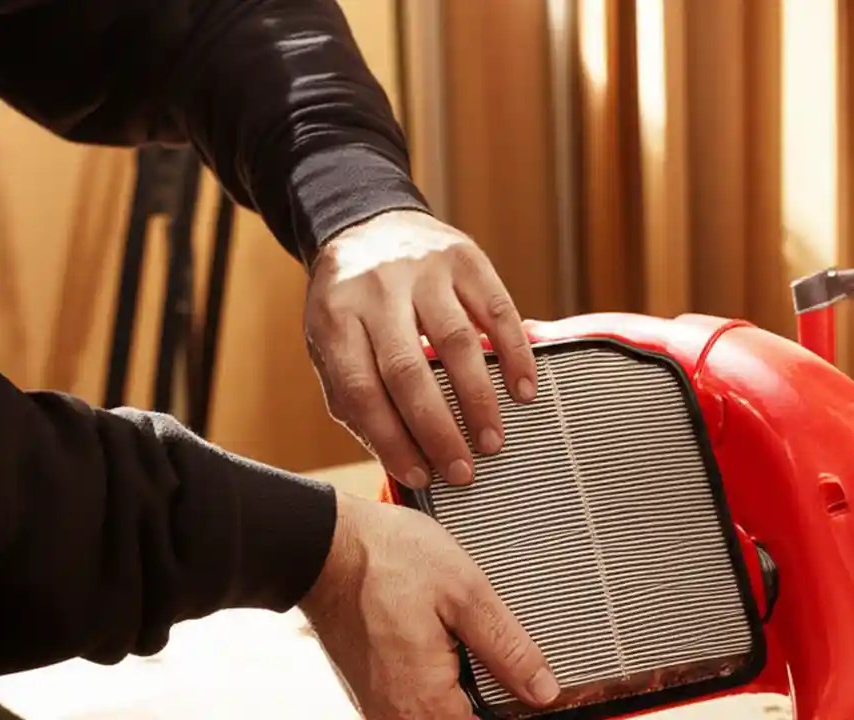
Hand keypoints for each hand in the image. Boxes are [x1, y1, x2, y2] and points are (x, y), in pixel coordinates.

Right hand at [302, 493, 559, 718]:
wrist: (325, 544)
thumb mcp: (464, 592)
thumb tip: (543, 690)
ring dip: (464, 694)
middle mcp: (397, 717)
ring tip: (474, 649)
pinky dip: (440, 686)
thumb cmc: (386, 559)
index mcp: (426, 703)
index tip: (530, 689)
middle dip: (490, 702)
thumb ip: (507, 648)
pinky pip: (416, 705)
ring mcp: (380, 706)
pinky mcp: (372, 690)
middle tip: (502, 660)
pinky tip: (449, 648)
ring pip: (438, 715)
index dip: (517, 712)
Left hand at [305, 210, 536, 488]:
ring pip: (457, 342)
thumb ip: (354, 396)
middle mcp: (377, 291)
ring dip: (479, 399)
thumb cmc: (349, 304)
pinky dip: (514, 354)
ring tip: (492, 441)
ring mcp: (423, 271)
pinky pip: (497, 309)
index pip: (361, 390)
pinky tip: (523, 390)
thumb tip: (399, 458)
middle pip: (408, 371)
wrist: (366, 226)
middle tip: (464, 471)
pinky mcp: (464, 258)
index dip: (391, 440)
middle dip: (439, 430)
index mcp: (336, 319)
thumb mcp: (330, 344)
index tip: (420, 477)